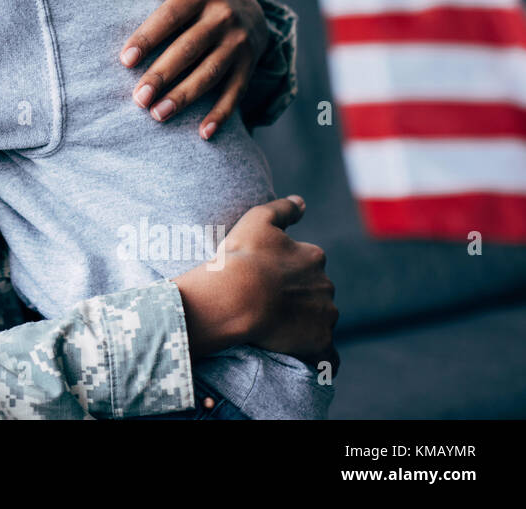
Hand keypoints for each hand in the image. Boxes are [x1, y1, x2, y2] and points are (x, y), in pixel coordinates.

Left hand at [111, 0, 269, 138]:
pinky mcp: (249, 66)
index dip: (148, 37)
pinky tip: (202, 134)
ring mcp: (239, 43)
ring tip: (157, 115)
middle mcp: (223, 16)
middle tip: (137, 99)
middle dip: (163, 75)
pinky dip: (221, 114)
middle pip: (189, 49)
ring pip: (211, 73)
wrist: (249, 7)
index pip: (170, 16)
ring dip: (185, 97)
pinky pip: (235, 93)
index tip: (125, 60)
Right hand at [173, 196, 338, 372]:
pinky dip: (322, 359)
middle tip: (270, 304)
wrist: (237, 296)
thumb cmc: (244, 256)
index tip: (269, 278)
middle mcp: (326, 285)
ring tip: (278, 331)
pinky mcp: (319, 343)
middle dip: (300, 297)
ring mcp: (325, 315)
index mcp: (313, 257)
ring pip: (321, 320)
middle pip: (317, 293)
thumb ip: (283, 209)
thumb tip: (302, 202)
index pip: (309, 264)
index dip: (289, 271)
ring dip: (307, 324)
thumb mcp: (258, 219)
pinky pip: (327, 356)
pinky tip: (313, 362)